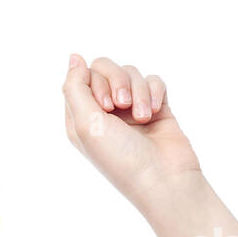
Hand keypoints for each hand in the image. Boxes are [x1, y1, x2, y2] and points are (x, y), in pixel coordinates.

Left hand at [62, 54, 200, 211]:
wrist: (164, 179)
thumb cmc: (121, 159)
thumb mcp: (86, 124)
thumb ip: (74, 88)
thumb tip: (73, 57)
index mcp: (81, 118)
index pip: (82, 77)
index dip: (95, 82)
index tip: (105, 106)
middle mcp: (104, 112)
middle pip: (106, 68)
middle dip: (117, 82)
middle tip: (122, 106)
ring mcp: (130, 110)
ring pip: (132, 73)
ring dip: (139, 91)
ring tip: (143, 117)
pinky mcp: (155, 108)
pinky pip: (154, 81)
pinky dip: (155, 92)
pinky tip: (155, 113)